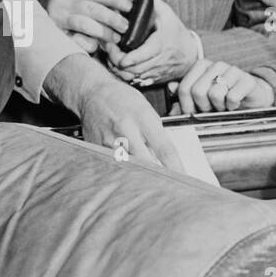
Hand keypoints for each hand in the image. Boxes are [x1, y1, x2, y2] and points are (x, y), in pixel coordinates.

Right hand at [46, 0, 131, 50]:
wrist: (46, 28)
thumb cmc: (75, 10)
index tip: (129, 7)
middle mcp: (62, 2)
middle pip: (91, 8)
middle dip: (112, 18)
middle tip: (125, 26)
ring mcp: (57, 19)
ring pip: (83, 24)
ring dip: (103, 32)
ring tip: (116, 38)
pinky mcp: (57, 36)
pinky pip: (76, 40)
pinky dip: (88, 43)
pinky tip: (97, 45)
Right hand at [63, 63, 183, 171]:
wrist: (92, 93)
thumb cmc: (122, 99)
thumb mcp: (146, 110)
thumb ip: (156, 133)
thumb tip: (164, 158)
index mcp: (142, 117)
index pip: (164, 149)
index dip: (176, 167)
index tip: (184, 178)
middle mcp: (125, 129)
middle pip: (146, 163)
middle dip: (157, 175)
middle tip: (166, 183)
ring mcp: (109, 141)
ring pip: (129, 168)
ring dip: (139, 175)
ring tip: (145, 178)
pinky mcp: (96, 149)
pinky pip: (114, 166)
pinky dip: (123, 171)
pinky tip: (127, 170)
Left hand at [107, 0, 197, 85]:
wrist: (190, 53)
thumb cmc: (175, 31)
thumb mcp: (166, 13)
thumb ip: (150, 2)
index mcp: (162, 45)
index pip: (144, 56)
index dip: (129, 58)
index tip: (116, 53)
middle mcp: (160, 61)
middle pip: (135, 69)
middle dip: (117, 62)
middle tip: (108, 50)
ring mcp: (156, 72)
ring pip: (134, 78)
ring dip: (119, 70)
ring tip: (111, 57)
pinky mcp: (153, 79)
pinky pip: (136, 82)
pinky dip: (125, 76)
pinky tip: (119, 66)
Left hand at [172, 60, 274, 113]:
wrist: (253, 99)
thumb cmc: (225, 98)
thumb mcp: (203, 97)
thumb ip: (185, 93)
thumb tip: (170, 88)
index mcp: (202, 66)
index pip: (184, 88)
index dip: (187, 106)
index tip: (195, 112)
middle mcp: (216, 65)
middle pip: (198, 91)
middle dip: (204, 107)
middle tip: (212, 109)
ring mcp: (233, 70)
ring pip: (215, 94)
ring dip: (219, 106)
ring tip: (224, 105)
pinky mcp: (247, 80)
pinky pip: (232, 97)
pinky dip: (233, 106)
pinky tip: (236, 104)